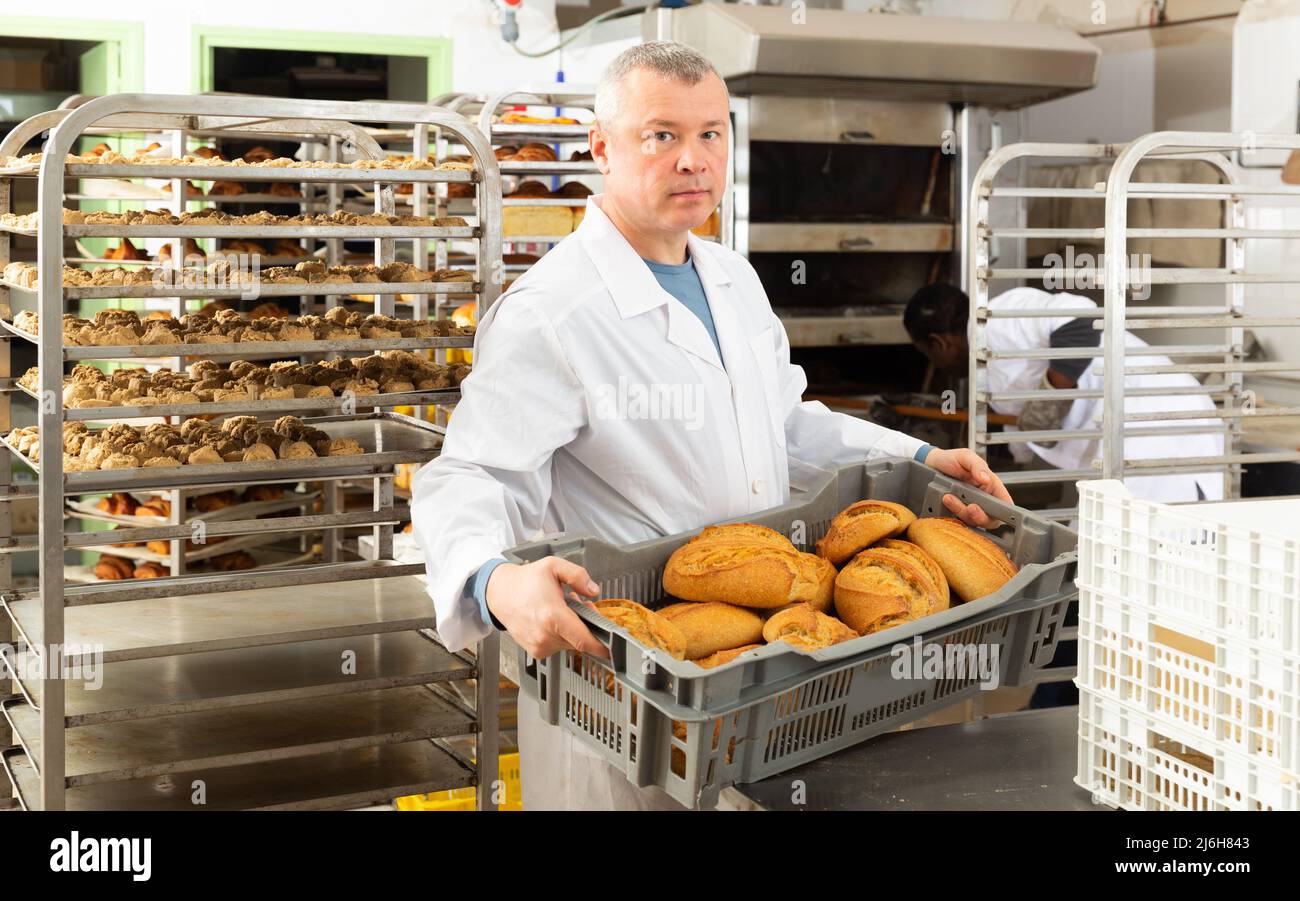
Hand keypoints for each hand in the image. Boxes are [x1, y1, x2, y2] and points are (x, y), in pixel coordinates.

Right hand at [485, 556, 609, 659]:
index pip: (584, 639)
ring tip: (559, 610)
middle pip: (579, 639)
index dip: (601, 646)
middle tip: (576, 606)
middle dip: (584, 625)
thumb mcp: (553, 566)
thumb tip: (593, 590)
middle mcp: (545, 634)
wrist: (498, 593)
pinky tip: (550, 620)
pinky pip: (558, 646)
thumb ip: (578, 575)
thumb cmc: (525, 581)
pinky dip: (559, 635)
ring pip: (569, 643)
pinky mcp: (536, 651)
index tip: (611, 649)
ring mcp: (540, 645)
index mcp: (552, 615)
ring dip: (571, 629)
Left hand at [921, 447, 1013, 528]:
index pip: (1006, 504)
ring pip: (972, 520)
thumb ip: (977, 465)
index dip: (1005, 513)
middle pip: (990, 519)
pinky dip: (952, 513)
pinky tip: (945, 500)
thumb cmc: (951, 459)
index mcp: (992, 486)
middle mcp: (983, 499)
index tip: (993, 511)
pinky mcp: (957, 512)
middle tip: (969, 507)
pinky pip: (958, 520)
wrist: (930, 464)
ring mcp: (970, 507)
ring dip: (961, 511)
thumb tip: (986, 478)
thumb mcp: (965, 456)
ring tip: (948, 496)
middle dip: (979, 516)